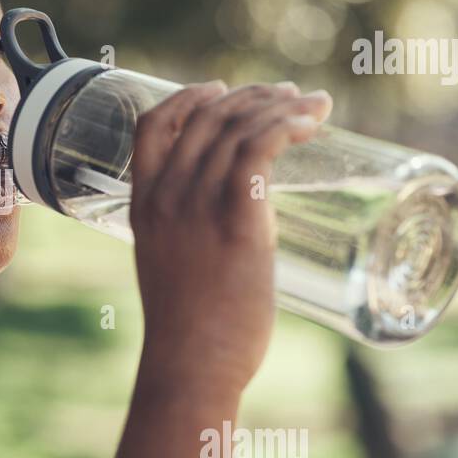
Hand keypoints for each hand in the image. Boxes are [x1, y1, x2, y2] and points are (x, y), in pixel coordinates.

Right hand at [128, 80, 332, 398]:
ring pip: (238, 128)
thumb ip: (192, 242)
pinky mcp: (237, 223)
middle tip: (291, 96)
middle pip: (205, 116)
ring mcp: (198, 207)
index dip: (188, 96)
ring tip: (314, 106)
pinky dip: (285, 126)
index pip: (151, 125)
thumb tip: (240, 231)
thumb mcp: (171, 271)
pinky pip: (258, 151)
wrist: (189, 368)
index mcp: (143, 205)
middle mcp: (167, 196)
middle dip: (253, 95)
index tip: (222, 89)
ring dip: (281, 105)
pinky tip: (308, 123)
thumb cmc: (189, 335)